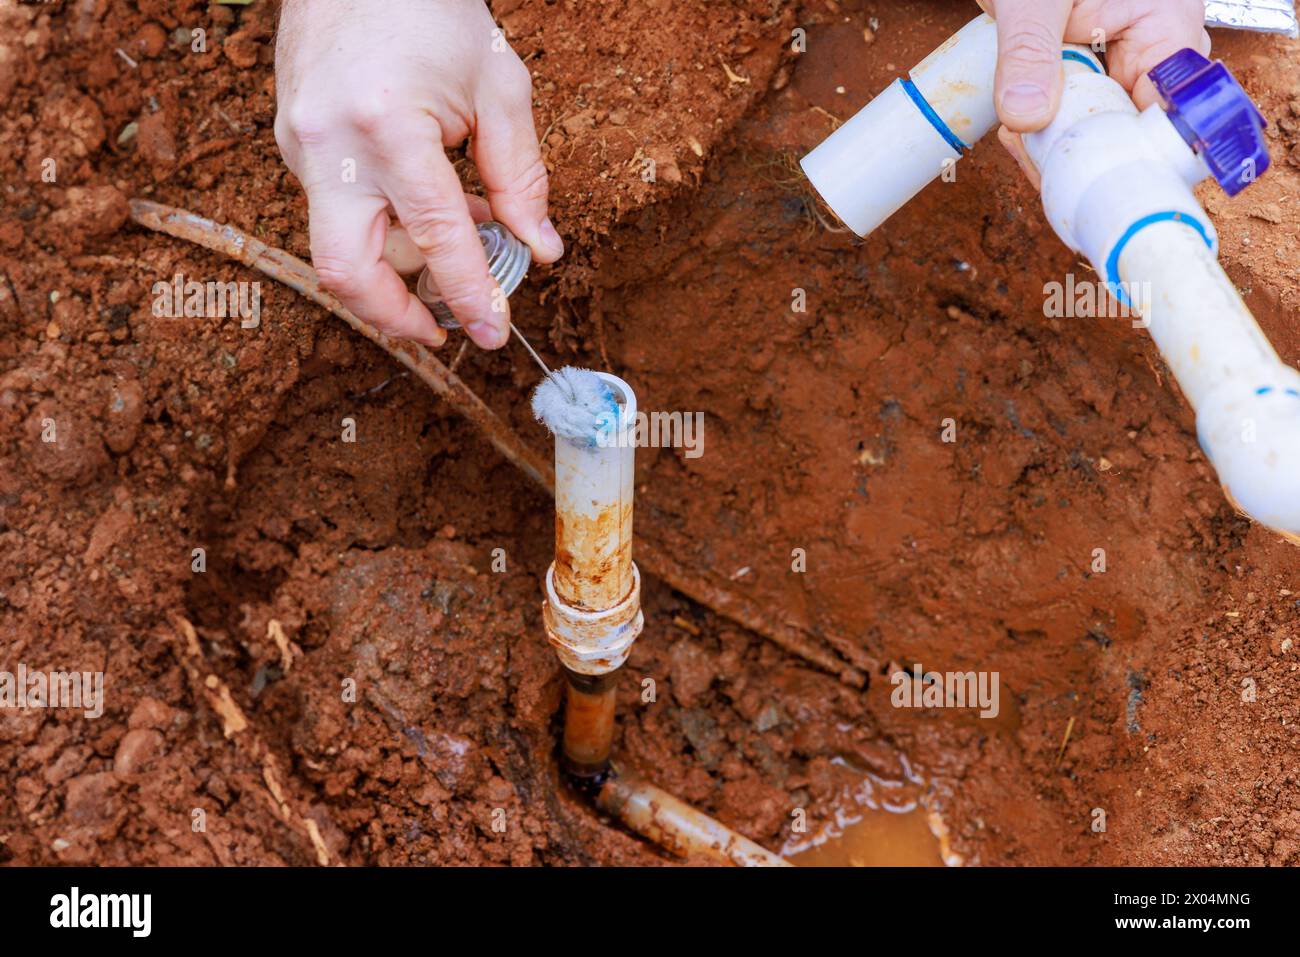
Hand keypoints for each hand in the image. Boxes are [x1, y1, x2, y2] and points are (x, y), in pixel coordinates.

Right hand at [274, 0, 563, 348]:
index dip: (468, 295)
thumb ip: (520, 177)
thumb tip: (541, 249)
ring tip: (454, 255)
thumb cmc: (432, 12)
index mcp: (389, 127)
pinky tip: (427, 212)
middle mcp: (332, 146)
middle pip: (348, 271)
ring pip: (336, 248)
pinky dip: (381, 230)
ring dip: (395, 271)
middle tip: (443, 330)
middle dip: (396, 317)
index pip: (436, 237)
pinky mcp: (291, 143)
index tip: (494, 333)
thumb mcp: (498, 88)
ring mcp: (300, 146)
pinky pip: (334, 211)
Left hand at [978, 0, 1210, 183]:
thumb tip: (1026, 118)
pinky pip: (1081, 115)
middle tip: (1027, 152)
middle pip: (1135, 131)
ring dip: (1057, 143)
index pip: (1170, 112)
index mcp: (1167, 24)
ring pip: (1104, 128)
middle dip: (1080, 150)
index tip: (1077, 168)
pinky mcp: (1098, 71)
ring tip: (1015, 137)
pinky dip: (1048, 129)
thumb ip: (1029, 51)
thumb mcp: (1032, 0)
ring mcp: (1128, 62)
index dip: (1127, 151)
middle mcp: (1158, 49)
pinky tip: (1018, 129)